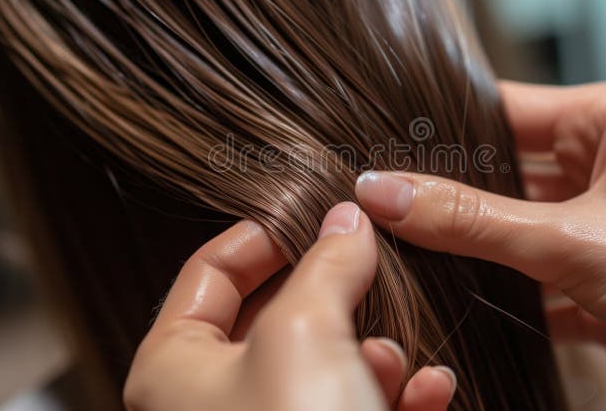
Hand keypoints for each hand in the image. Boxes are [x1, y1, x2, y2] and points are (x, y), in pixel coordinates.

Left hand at [124, 202, 455, 410]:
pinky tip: (429, 388)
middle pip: (277, 315)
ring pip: (327, 363)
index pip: (209, 272)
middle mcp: (216, 402)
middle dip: (331, 296)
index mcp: (176, 367)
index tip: (313, 214)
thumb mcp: (306, 334)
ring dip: (371, 353)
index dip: (262, 235)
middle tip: (369, 267)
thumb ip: (327, 264)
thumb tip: (346, 219)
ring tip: (394, 355)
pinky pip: (360, 407)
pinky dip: (396, 395)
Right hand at [355, 78, 605, 410]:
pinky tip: (462, 291)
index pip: (508, 107)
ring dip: (478, 240)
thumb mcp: (570, 242)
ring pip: (518, 216)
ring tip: (413, 246)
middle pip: (508, 165)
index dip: (447, 132)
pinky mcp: (604, 263)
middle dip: (457, 193)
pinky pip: (536, 259)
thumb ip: (470, 219)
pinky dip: (504, 279)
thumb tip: (388, 192)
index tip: (389, 149)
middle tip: (392, 204)